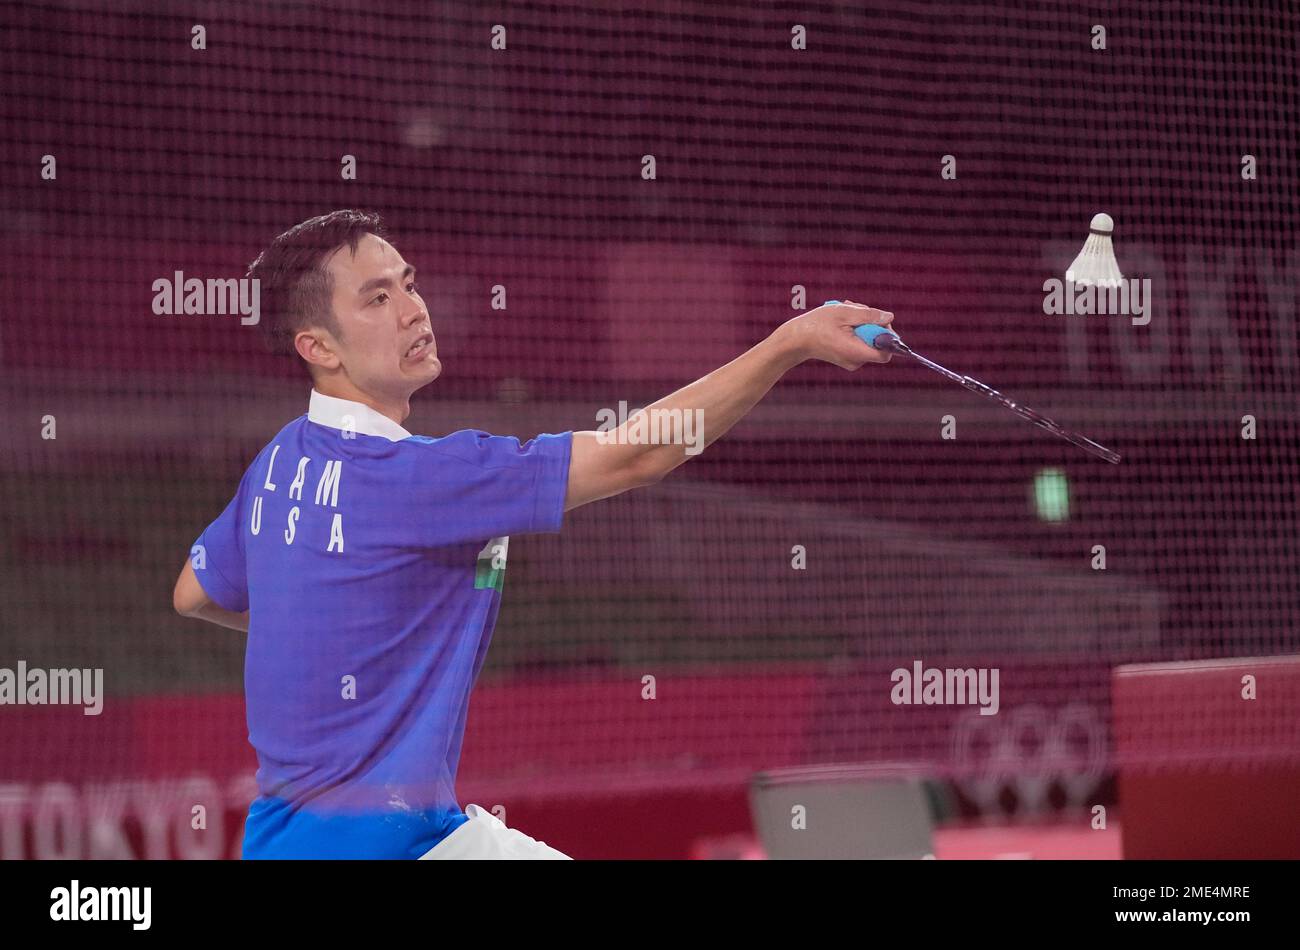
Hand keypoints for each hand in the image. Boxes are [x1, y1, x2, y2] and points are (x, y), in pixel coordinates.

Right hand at [776, 299, 895, 368]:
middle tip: (856, 308)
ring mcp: (851, 361)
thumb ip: (869, 315)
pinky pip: (859, 342)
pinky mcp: (847, 357)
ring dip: (861, 323)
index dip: (888, 336)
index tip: (879, 321)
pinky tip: (842, 320)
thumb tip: (889, 317)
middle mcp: (856, 361)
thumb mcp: (844, 313)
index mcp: (856, 352)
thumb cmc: (816, 325)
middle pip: (878, 343)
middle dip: (872, 323)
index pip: (886, 352)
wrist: (796, 339)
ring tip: (845, 311)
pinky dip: (855, 330)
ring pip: (868, 340)